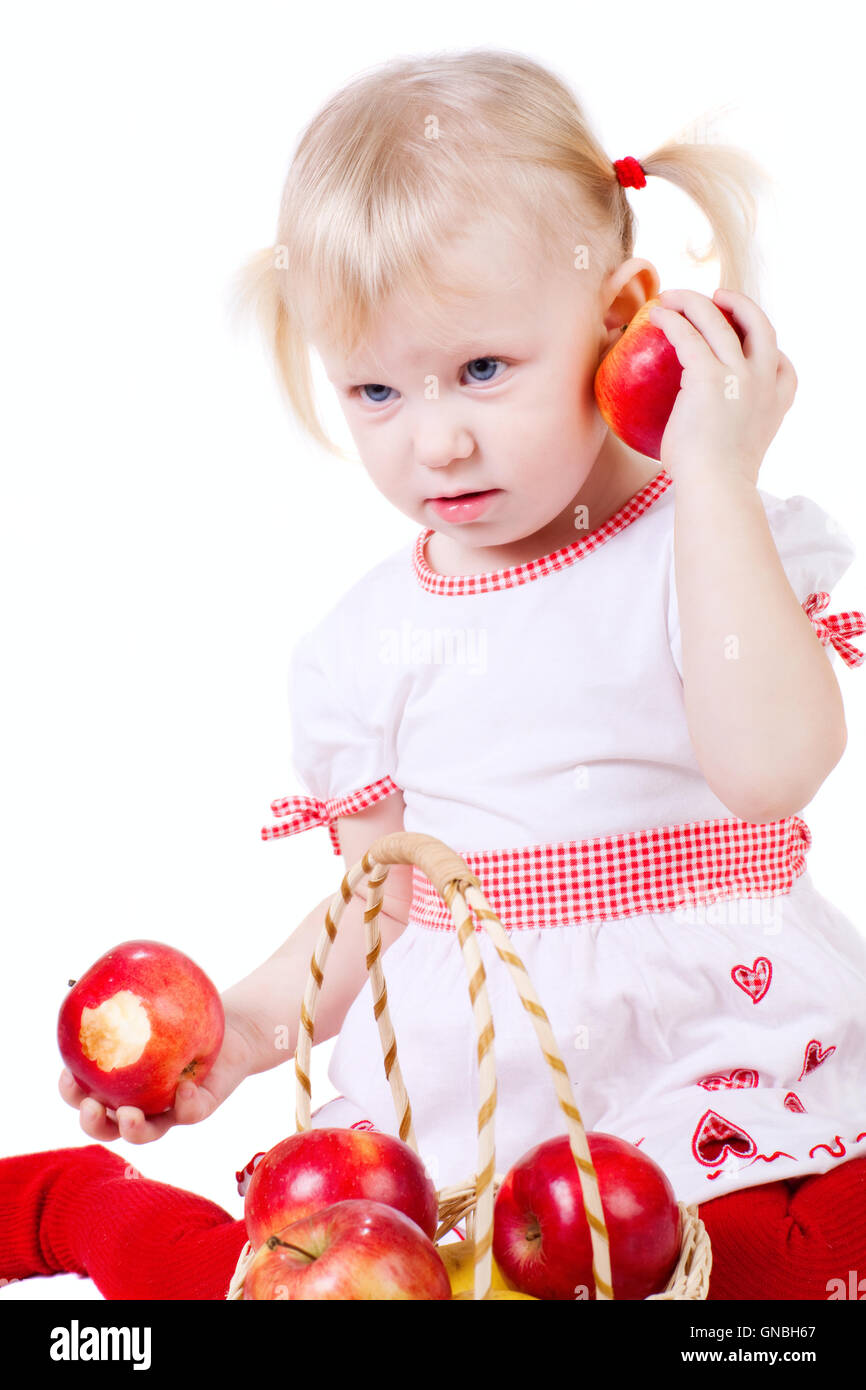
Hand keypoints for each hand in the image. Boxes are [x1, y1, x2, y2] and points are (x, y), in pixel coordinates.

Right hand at [58, 1007, 257, 1144]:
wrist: (228, 1027)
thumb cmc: (181, 1013)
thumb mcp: (148, 1001)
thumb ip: (119, 996)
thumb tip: (79, 977)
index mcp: (118, 1085)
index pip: (85, 1095)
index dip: (71, 1093)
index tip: (67, 1075)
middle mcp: (139, 1104)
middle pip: (108, 1126)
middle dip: (93, 1123)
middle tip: (92, 1107)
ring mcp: (168, 1111)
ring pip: (147, 1132)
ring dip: (133, 1129)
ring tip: (129, 1116)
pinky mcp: (198, 1108)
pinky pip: (190, 1113)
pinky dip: (185, 1105)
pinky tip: (184, 1087)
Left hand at [647, 288, 797, 485]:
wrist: (716, 487)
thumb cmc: (714, 482)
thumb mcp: (733, 454)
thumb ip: (727, 434)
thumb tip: (697, 437)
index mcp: (777, 403)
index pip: (785, 367)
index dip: (769, 352)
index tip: (749, 347)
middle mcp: (765, 382)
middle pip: (760, 325)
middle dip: (740, 304)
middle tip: (715, 297)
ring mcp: (741, 375)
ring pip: (719, 320)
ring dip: (694, 300)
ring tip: (671, 296)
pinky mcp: (710, 375)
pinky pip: (687, 335)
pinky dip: (671, 320)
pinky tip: (654, 315)